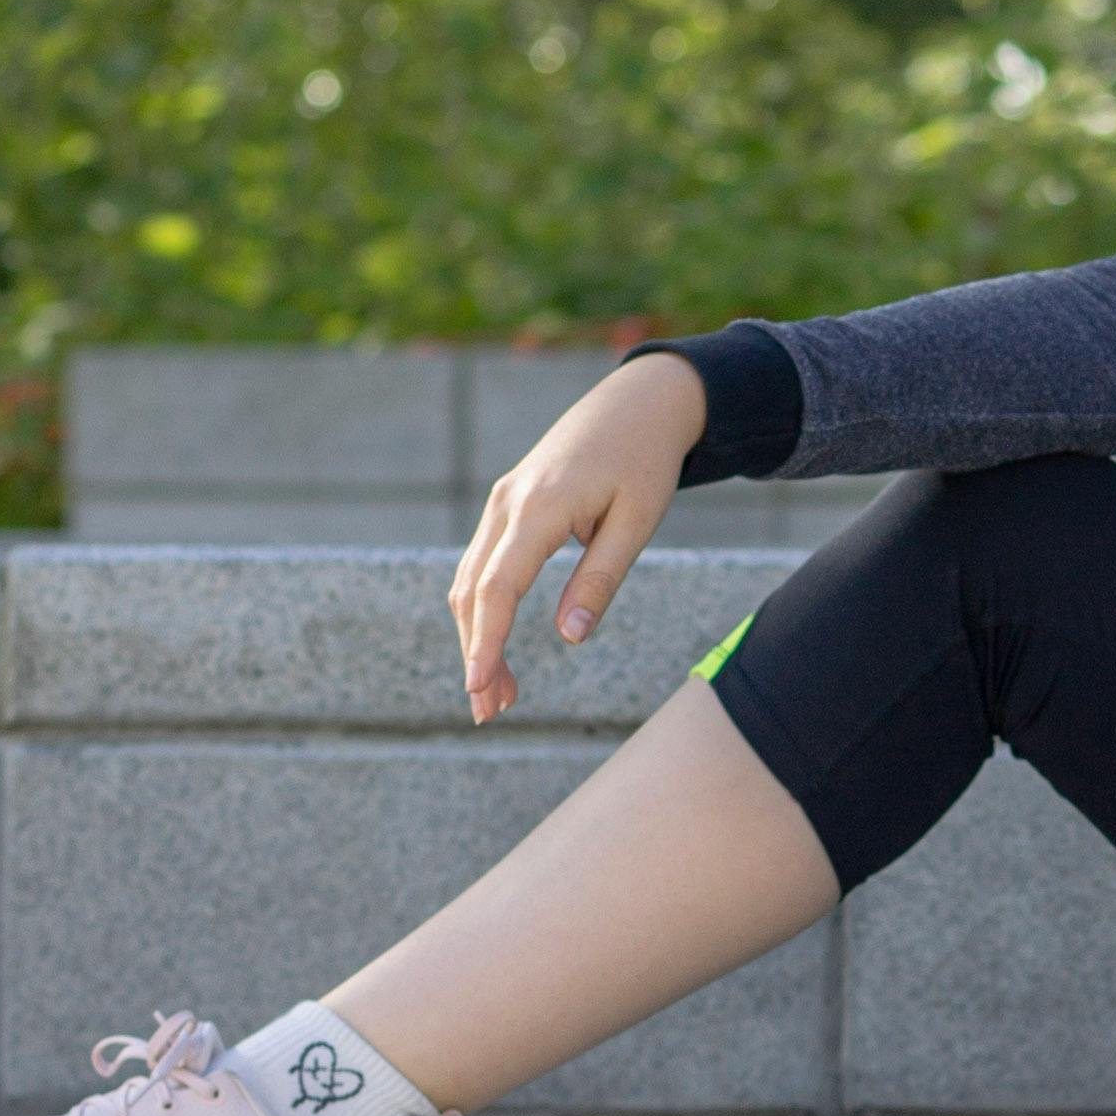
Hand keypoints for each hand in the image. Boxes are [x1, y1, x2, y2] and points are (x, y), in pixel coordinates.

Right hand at [450, 354, 705, 723]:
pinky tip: (498, 642)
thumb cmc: (645, 461)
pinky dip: (485, 608)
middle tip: (491, 713)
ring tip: (500, 693)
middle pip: (475, 592)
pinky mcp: (507, 506)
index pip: (498, 587)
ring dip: (478, 636)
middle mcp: (508, 504)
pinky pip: (482, 564)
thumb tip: (569, 637)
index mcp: (539, 507)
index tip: (477, 687)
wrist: (637, 402)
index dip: (486, 641)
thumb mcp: (637, 521)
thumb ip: (601, 578)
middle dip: (478, 654)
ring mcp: (501, 502)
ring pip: (471, 581)